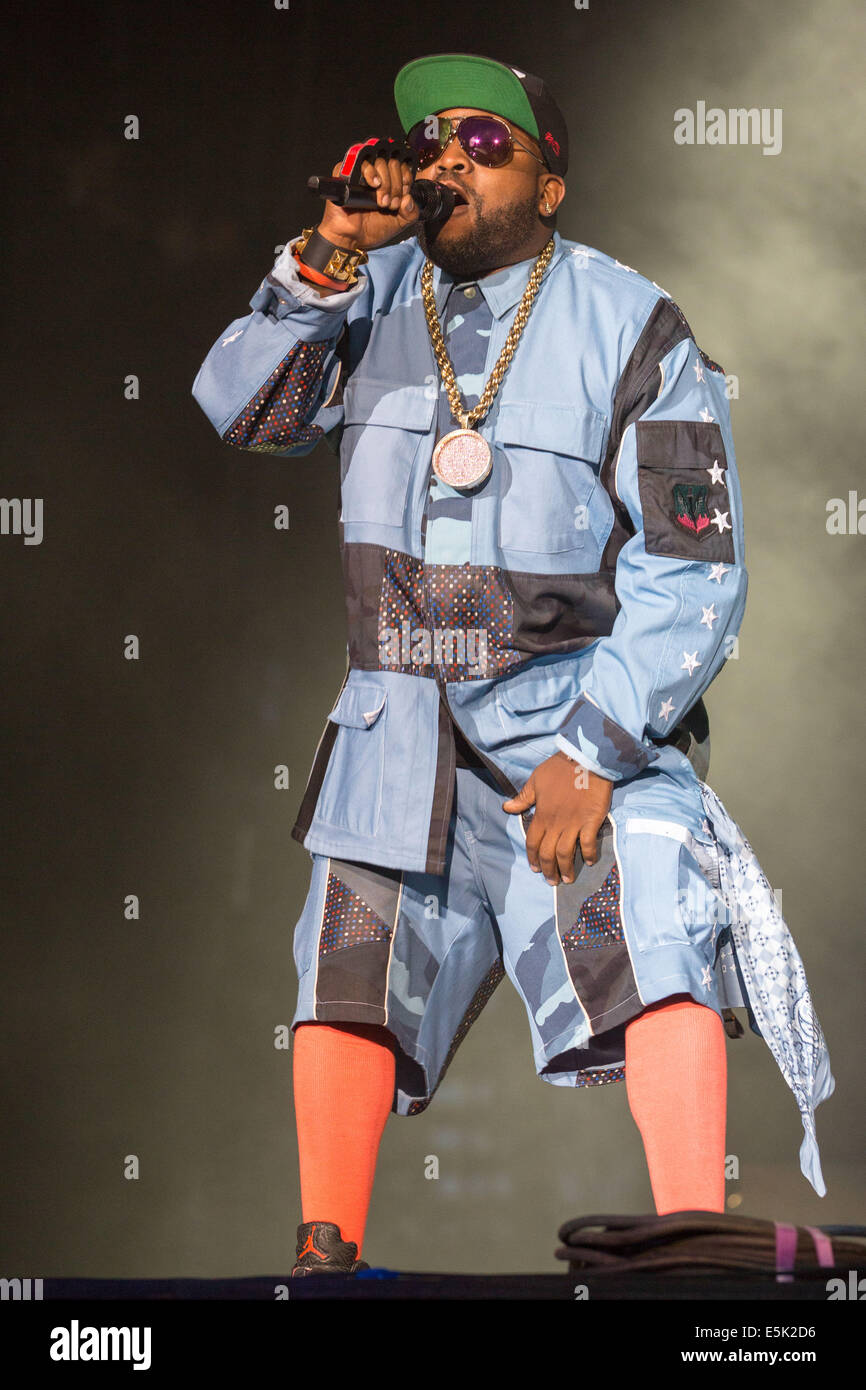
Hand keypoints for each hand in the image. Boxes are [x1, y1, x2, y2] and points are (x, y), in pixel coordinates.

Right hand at [318, 148, 419, 252]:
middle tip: (390, 204)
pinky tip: (374, 185)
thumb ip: (411, 212)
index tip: (404, 193)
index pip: (402, 166)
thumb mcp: (400, 222)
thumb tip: (409, 199)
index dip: (406, 178)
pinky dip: (371, 172)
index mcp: (390, 182)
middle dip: (396, 185)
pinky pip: (359, 162)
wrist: (353, 238)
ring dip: (386, 183)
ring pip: (380, 161)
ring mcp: (362, 173)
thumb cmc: (372, 229)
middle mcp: (377, 175)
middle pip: (393, 163)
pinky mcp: (346, 173)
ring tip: (382, 201)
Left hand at [502, 751, 613, 886]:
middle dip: (548, 870)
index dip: (533, 858)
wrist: (585, 759)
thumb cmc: (559, 769)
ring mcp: (574, 823)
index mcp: (541, 814)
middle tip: (552, 881)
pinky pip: (588, 842)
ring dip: (566, 868)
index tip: (535, 869)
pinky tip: (589, 861)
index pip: (533, 842)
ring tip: (567, 879)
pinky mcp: (591, 820)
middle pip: (548, 853)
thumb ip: (523, 797)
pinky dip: (588, 854)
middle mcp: (556, 822)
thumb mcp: (536, 780)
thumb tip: (507, 808)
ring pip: (566, 852)